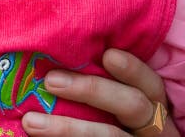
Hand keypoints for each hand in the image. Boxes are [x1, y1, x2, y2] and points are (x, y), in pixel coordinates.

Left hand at [22, 48, 178, 135]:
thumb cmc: (106, 116)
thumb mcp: (115, 100)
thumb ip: (102, 81)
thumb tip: (55, 58)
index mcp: (153, 107)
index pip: (151, 85)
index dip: (134, 70)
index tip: (108, 55)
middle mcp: (152, 129)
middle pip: (134, 106)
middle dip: (93, 90)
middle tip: (50, 81)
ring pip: (110, 136)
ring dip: (67, 128)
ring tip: (31, 122)